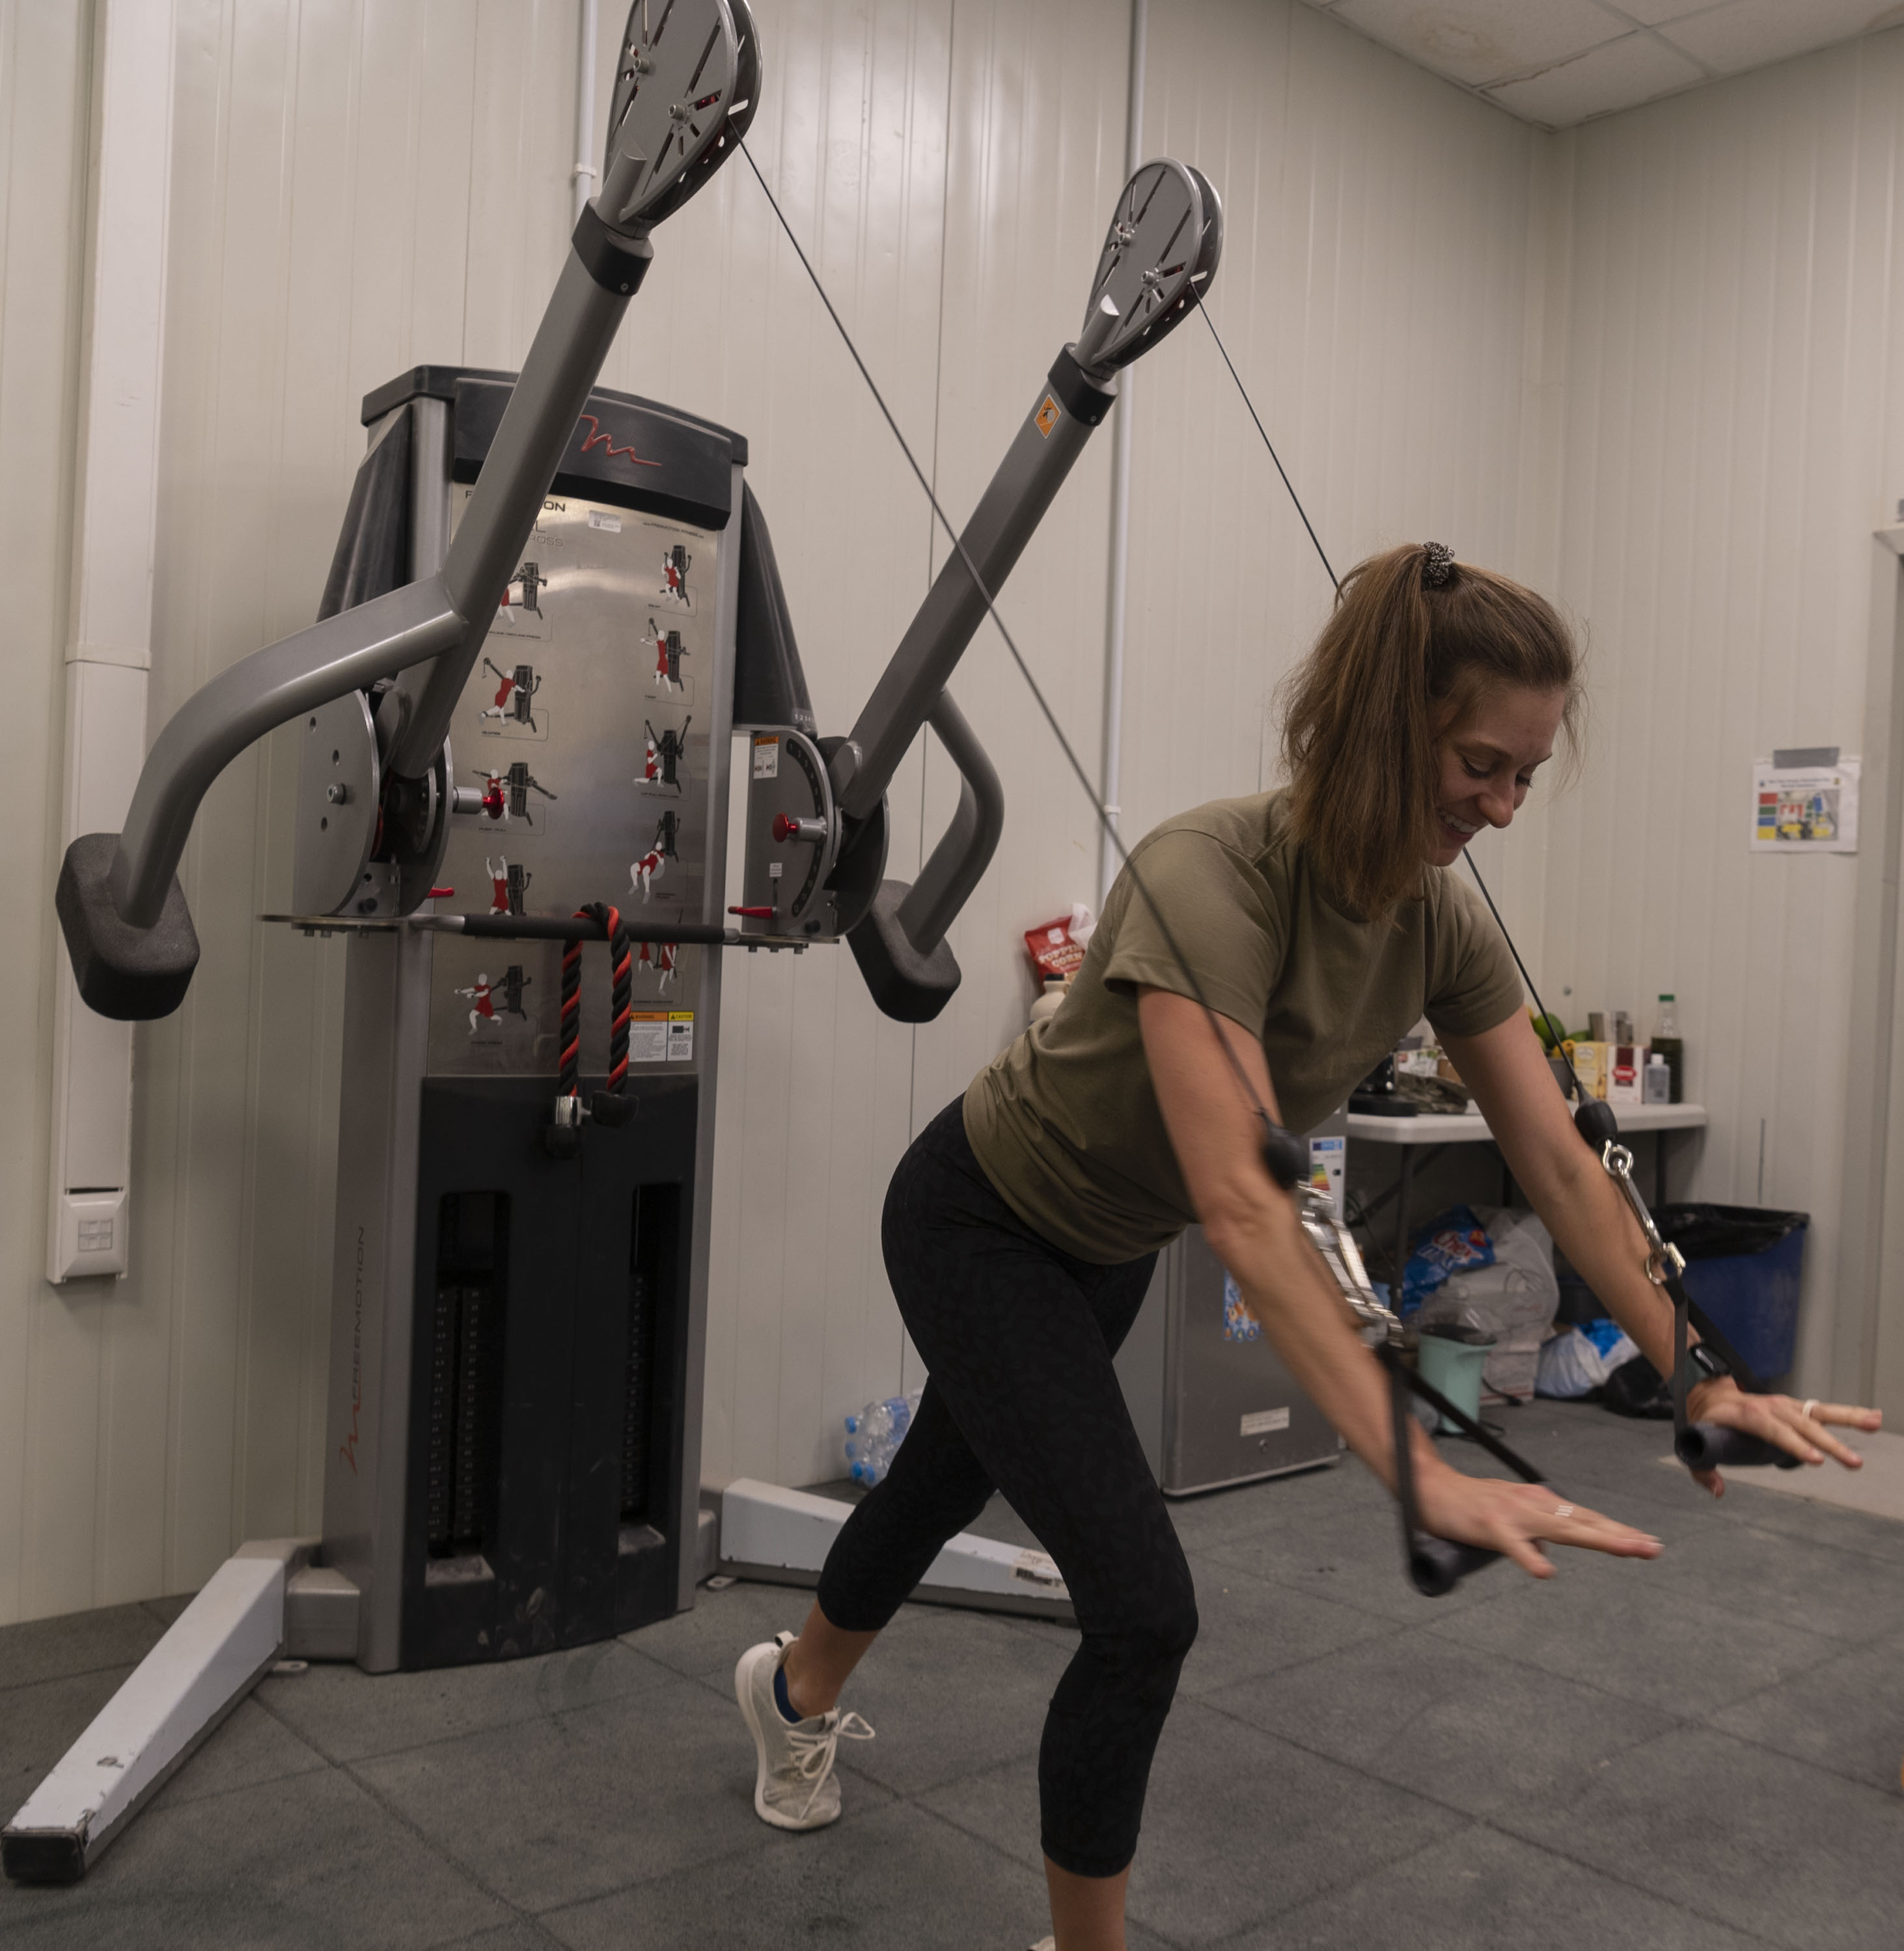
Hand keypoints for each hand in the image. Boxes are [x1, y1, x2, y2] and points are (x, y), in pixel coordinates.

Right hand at [1416, 1468, 1661, 1580]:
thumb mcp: (1510, 1516)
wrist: (1430, 1487)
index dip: (1618, 1531)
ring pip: (1563, 1529)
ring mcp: (1513, 1514)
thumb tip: (1548, 1553)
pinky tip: (1545, 1572)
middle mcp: (1533, 1504)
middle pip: (1585, 1523)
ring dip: (1599, 1539)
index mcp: (1539, 1502)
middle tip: (1654, 1548)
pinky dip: (1530, 1558)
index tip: (1648, 1543)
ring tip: (1628, 1550)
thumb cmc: (1470, 1504)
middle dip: (1622, 1536)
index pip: (1586, 1518)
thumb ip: (1532, 1531)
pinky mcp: (1491, 1527)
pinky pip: (1514, 1546)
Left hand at [1684, 1377, 1883, 1496]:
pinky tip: (1874, 1418)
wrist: (1708, 1394)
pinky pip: (1824, 1411)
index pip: (1772, 1430)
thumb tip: (1718, 1491)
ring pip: (1820, 1413)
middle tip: (1853, 1463)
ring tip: (1876, 1424)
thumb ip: (1703, 1470)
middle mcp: (1770, 1407)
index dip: (1793, 1444)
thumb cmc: (1705, 1423)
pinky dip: (1850, 1413)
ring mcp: (1785, 1405)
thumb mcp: (1695, 1444)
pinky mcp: (1796, 1407)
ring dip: (1849, 1419)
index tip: (1815, 1460)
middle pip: (1803, 1425)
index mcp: (1746, 1415)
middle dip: (1828, 1444)